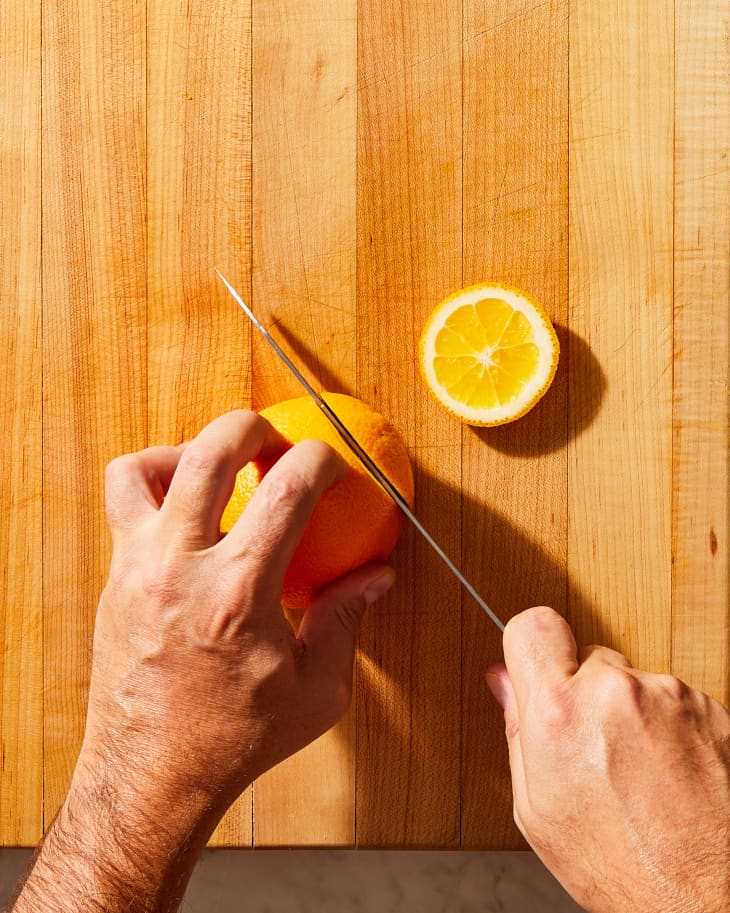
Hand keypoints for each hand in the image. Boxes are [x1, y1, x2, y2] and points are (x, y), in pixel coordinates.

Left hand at [9, 410, 393, 912]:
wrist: (152, 775)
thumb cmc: (234, 739)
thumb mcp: (316, 690)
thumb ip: (346, 619)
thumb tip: (376, 577)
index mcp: (238, 592)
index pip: (287, 489)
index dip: (321, 459)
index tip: (333, 464)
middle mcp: (179, 567)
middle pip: (209, 450)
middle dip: (252, 427)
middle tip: (274, 443)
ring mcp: (137, 568)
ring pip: (143, 467)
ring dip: (187, 450)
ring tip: (218, 470)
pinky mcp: (115, 578)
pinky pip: (124, 504)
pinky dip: (155, 485)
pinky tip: (187, 511)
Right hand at [487, 606, 729, 912]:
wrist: (709, 900)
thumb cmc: (623, 869)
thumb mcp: (539, 811)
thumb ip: (517, 731)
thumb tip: (505, 683)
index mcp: (560, 713)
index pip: (532, 627)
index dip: (530, 646)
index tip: (535, 664)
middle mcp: (614, 692)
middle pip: (587, 658)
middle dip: (584, 694)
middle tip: (592, 750)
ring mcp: (667, 695)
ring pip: (631, 682)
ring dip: (629, 714)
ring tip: (637, 774)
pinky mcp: (708, 705)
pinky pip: (671, 699)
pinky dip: (667, 726)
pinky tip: (667, 773)